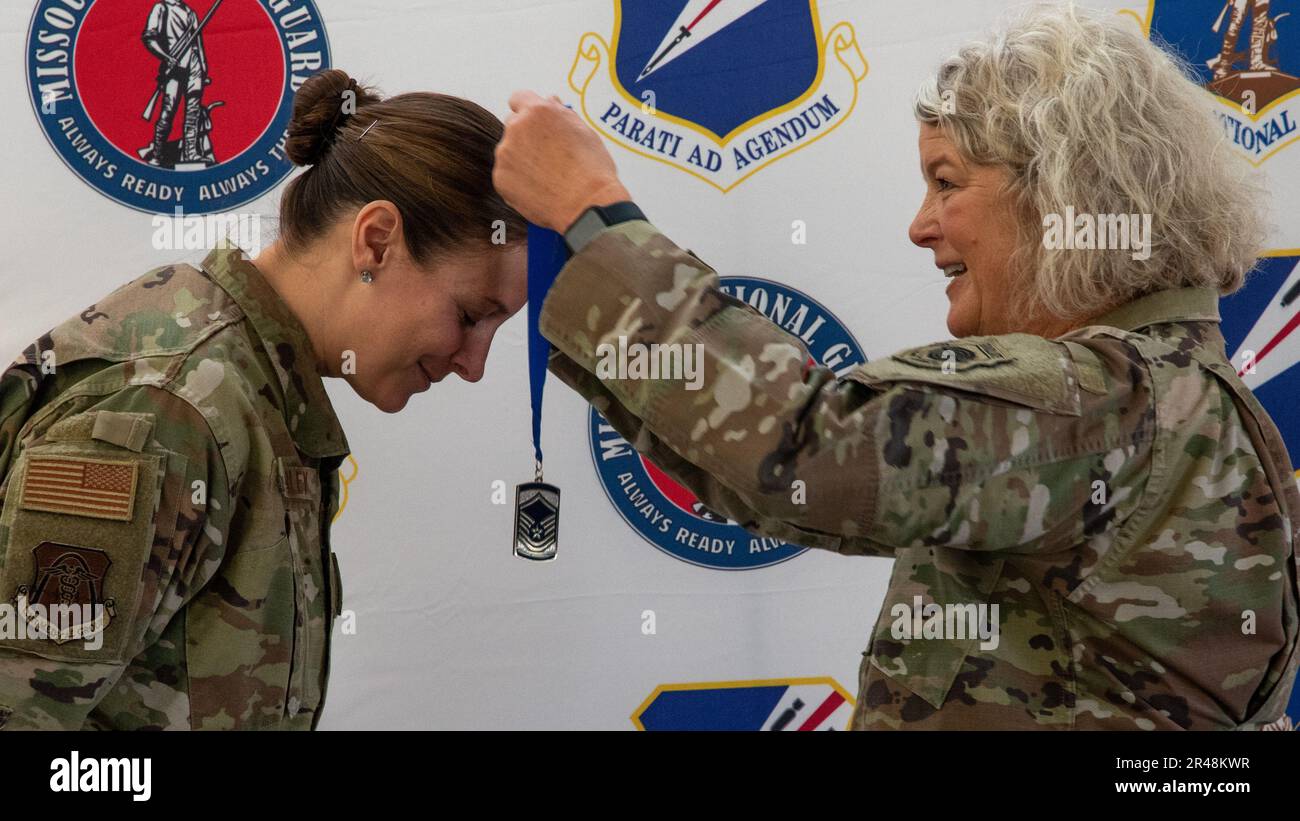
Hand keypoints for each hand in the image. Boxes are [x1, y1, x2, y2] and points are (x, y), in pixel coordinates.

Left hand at [494, 90, 631, 232]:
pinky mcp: (500, 179)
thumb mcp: (584, 131)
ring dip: (521, 159)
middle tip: (546, 155)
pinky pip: (506, 175)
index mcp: (538, 112)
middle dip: (526, 136)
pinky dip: (518, 181)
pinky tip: (539, 189)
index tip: (533, 121)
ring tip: (546, 176)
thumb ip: (561, 114)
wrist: (586, 205)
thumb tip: (550, 102)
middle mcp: (516, 128)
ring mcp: (505, 154)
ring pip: (509, 152)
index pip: (519, 98)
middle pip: (513, 125)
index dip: (527, 110)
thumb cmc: (591, 170)